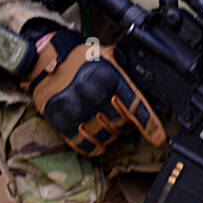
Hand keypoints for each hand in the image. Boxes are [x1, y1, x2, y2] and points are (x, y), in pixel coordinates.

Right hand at [22, 27, 165, 156]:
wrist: (44, 58)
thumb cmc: (81, 58)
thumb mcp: (108, 56)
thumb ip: (127, 72)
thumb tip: (153, 86)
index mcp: (108, 76)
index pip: (134, 106)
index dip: (149, 125)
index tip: (159, 138)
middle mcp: (92, 92)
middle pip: (120, 125)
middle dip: (126, 126)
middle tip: (122, 118)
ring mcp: (75, 108)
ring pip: (104, 137)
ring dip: (109, 136)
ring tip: (106, 125)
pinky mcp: (59, 119)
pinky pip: (81, 144)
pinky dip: (92, 147)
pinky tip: (97, 144)